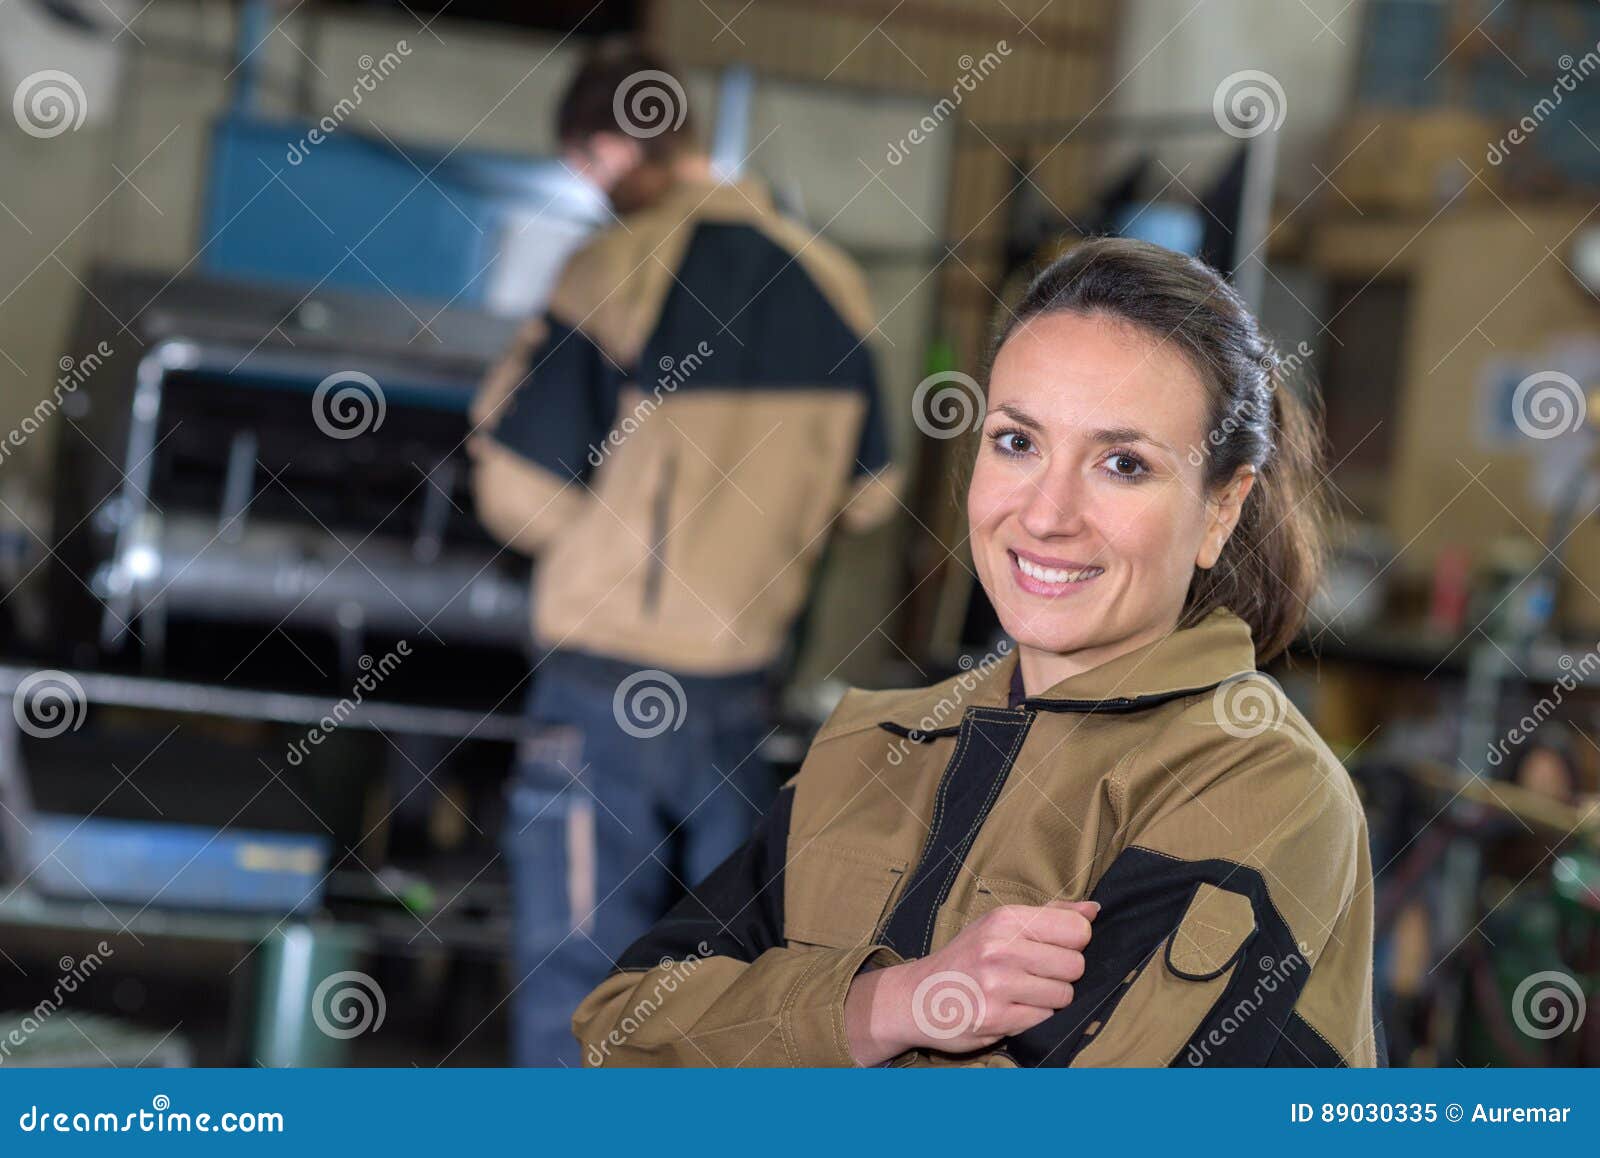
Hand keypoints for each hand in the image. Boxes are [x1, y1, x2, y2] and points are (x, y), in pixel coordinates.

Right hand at [844, 899, 1098, 1064]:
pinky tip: (1011, 1009)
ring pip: (1063, 995)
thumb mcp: (998, 925)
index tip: (1056, 947)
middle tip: (1036, 974)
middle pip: (1075, 965)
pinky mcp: (994, 1018)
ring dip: (1049, 999)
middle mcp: (1000, 949)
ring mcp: (997, 986)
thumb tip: (1093, 909)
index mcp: (1004, 919)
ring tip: (1022, 992)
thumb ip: (1048, 915)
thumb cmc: (965, 957)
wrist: (917, 996)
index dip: (1074, 942)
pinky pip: (1043, 1019)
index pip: (1077, 929)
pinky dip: (1033, 1018)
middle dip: (1063, 974)